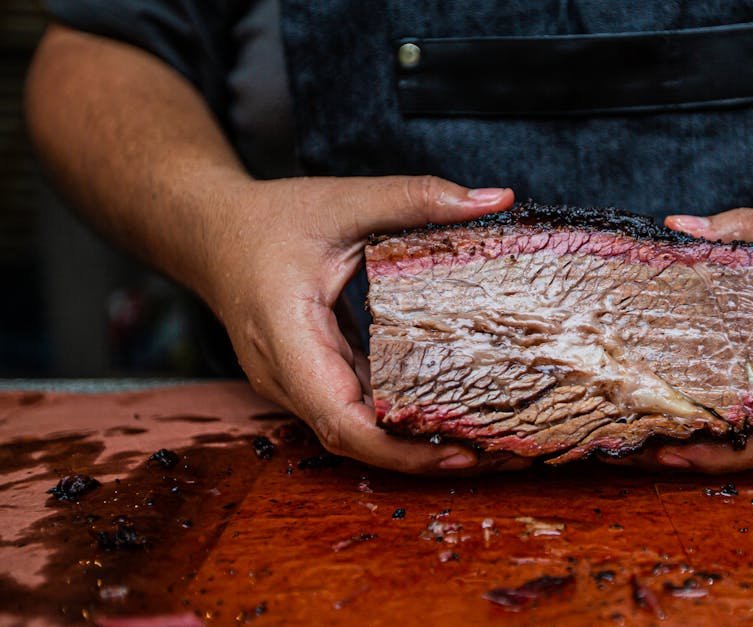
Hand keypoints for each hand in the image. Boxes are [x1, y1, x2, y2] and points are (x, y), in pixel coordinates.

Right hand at [197, 175, 525, 472]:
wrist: (209, 231)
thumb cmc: (270, 218)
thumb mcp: (346, 199)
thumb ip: (418, 197)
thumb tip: (498, 197)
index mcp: (289, 336)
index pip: (340, 418)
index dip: (397, 449)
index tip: (456, 452)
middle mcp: (286, 374)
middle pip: (355, 438)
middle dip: (422, 457)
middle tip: (495, 456)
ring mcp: (294, 383)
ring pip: (356, 431)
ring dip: (415, 443)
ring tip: (486, 445)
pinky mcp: (310, 378)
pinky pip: (355, 409)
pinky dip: (399, 418)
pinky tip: (449, 414)